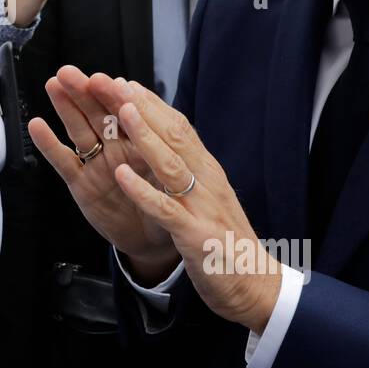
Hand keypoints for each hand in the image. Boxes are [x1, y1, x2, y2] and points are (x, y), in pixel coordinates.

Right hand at [28, 66, 178, 279]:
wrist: (157, 239)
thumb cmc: (169, 201)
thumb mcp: (173, 170)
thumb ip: (162, 140)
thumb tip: (153, 110)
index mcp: (140, 138)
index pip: (125, 109)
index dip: (113, 95)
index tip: (103, 79)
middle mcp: (116, 145)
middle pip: (97, 112)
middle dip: (83, 91)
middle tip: (68, 73)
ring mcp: (97, 162)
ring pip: (79, 129)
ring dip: (65, 107)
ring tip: (53, 86)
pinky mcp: (81, 183)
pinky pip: (64, 161)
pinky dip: (50, 144)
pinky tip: (37, 125)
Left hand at [91, 77, 282, 333]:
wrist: (258, 286)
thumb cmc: (227, 242)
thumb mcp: (208, 198)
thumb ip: (190, 171)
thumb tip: (167, 143)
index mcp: (207, 171)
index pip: (178, 128)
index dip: (150, 103)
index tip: (122, 82)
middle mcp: (207, 181)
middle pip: (172, 135)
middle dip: (140, 106)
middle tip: (110, 83)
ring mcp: (202, 206)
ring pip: (170, 165)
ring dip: (145, 137)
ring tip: (122, 112)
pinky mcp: (196, 235)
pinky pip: (166, 209)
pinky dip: (143, 191)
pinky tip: (121, 175)